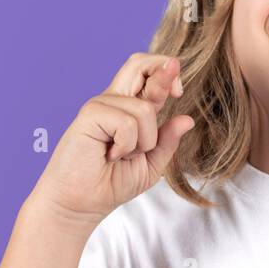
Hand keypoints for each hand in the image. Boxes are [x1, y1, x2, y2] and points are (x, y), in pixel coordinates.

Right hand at [27, 54, 193, 229]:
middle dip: (164, 72)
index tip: (179, 92)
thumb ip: (167, 141)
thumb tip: (188, 119)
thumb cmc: (110, 183)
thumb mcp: (150, 164)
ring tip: (121, 156)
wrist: (80, 204)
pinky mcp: (89, 115)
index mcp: (129, 108)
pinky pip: (127, 123)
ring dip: (144, 141)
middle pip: (139, 63)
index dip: (167, 73)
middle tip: (177, 92)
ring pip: (144, 109)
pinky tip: (110, 156)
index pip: (147, 73)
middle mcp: (114, 101)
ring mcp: (100, 105)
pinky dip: (127, 145)